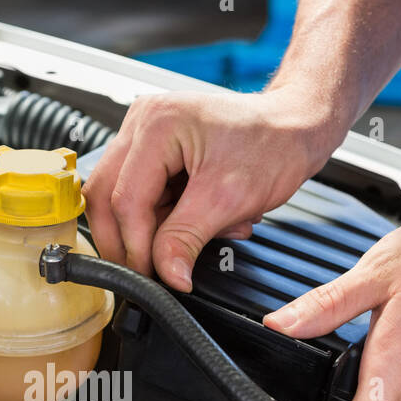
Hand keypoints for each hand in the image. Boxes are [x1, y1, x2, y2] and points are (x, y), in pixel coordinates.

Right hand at [82, 87, 341, 289]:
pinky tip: (197, 222)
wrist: (295, 127)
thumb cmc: (273, 144)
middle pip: (106, 197)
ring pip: (120, 198)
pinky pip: (141, 194)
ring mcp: (144, 134)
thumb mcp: (228, 199)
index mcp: (156, 124)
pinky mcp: (154, 150)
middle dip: (127, 240)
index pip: (125, 199)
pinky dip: (163, 218)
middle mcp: (142, 122)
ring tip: (193, 238)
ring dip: (150, 229)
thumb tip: (166, 275)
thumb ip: (186, 239)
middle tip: (146, 273)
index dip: (135, 246)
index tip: (151, 277)